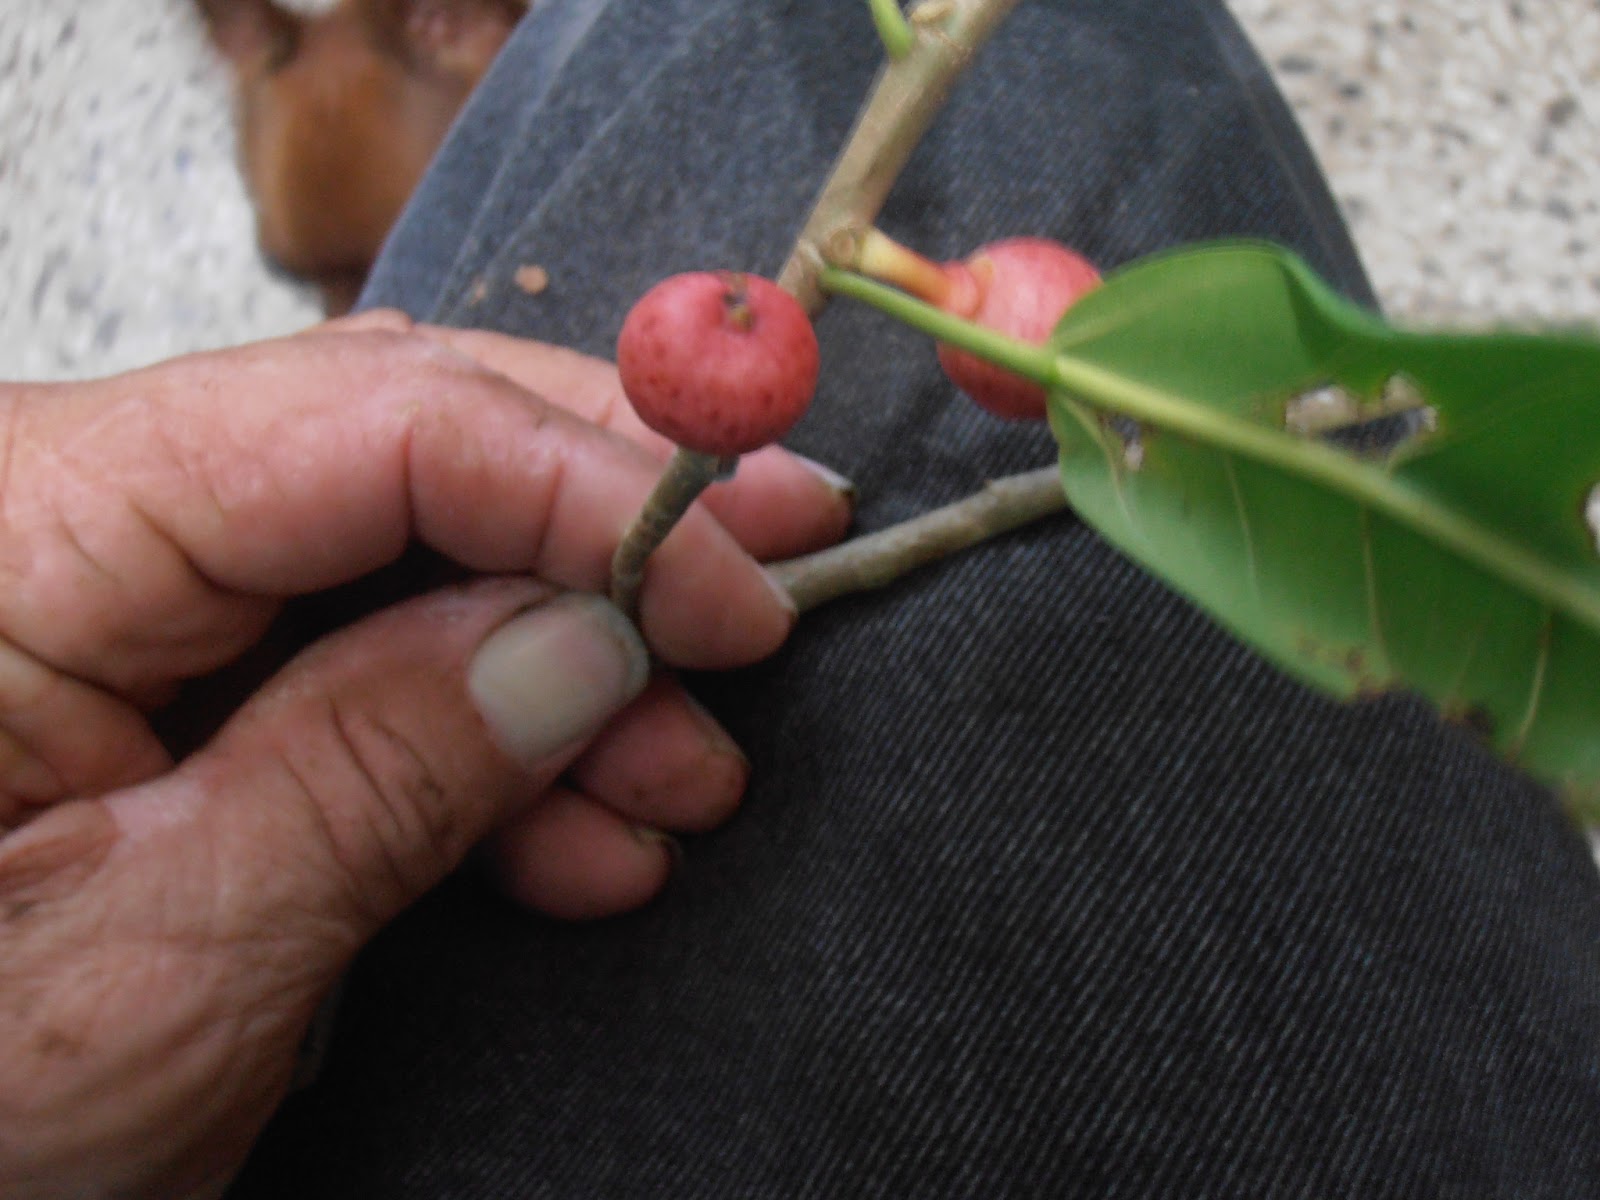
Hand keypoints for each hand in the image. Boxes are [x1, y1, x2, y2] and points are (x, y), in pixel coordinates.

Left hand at [0, 311, 850, 1198]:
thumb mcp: (160, 965)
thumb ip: (378, 772)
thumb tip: (586, 639)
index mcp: (16, 534)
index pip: (368, 420)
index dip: (589, 484)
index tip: (742, 575)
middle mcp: (67, 513)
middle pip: (399, 438)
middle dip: (602, 534)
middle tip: (762, 606)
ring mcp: (117, 588)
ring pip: (405, 548)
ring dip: (568, 662)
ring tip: (679, 780)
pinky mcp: (162, 669)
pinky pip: (361, 650)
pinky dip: (491, 736)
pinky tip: (581, 826)